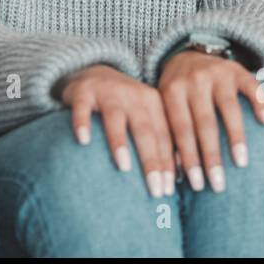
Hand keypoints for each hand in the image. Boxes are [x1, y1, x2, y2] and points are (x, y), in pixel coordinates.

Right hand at [57, 65, 175, 197]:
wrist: (93, 73)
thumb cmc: (124, 105)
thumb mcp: (146, 115)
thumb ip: (162, 138)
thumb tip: (182, 172)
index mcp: (153, 103)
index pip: (164, 136)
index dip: (168, 163)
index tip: (169, 191)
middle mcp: (133, 96)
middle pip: (145, 130)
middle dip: (151, 161)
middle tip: (154, 190)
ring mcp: (108, 93)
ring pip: (116, 119)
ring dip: (120, 142)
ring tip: (124, 167)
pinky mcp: (83, 92)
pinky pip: (82, 109)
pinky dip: (82, 123)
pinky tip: (83, 140)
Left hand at [158, 49, 263, 191]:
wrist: (188, 53)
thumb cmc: (176, 92)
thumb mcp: (165, 106)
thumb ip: (170, 133)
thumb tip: (176, 172)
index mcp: (171, 91)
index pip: (180, 129)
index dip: (189, 158)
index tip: (197, 185)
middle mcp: (193, 80)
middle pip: (204, 123)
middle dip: (211, 156)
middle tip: (219, 184)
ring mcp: (216, 73)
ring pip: (228, 108)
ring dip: (235, 137)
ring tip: (241, 163)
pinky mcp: (237, 69)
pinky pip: (252, 85)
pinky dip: (260, 103)